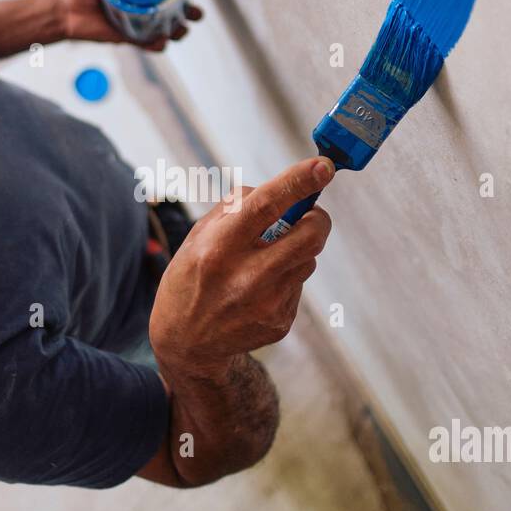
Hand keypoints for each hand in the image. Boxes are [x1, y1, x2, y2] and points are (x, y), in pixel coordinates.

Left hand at [55, 0, 203, 51]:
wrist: (65, 10)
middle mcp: (145, 6)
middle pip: (178, 12)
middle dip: (192, 13)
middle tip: (195, 12)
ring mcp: (140, 24)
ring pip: (169, 31)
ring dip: (179, 31)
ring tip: (179, 30)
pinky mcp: (130, 39)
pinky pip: (150, 45)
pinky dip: (158, 45)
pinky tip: (160, 42)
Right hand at [149, 157, 334, 379]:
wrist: (187, 344)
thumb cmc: (191, 279)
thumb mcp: (196, 238)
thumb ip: (236, 208)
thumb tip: (282, 187)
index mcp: (217, 249)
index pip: (266, 206)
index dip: (298, 182)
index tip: (323, 167)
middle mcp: (244, 278)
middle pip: (310, 235)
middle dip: (317, 217)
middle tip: (307, 214)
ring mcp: (266, 304)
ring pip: (308, 258)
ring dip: (296, 249)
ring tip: (265, 260)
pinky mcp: (280, 321)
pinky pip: (299, 283)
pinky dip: (287, 276)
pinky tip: (259, 289)